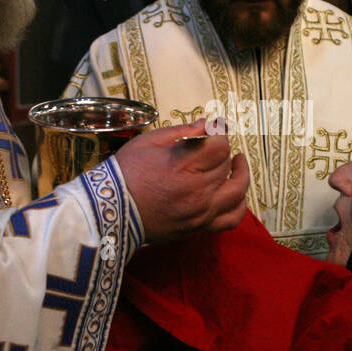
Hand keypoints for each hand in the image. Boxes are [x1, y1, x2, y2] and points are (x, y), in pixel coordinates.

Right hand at [114, 119, 248, 241]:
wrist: (111, 211)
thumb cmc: (126, 172)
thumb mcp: (150, 141)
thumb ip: (183, 131)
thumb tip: (208, 123)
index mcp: (184, 167)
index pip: (220, 145)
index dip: (219, 134)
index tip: (214, 129)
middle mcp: (197, 191)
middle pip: (226, 165)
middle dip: (221, 152)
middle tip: (209, 147)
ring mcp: (200, 212)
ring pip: (237, 191)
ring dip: (241, 174)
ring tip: (237, 164)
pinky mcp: (198, 227)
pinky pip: (231, 219)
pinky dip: (240, 205)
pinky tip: (236, 194)